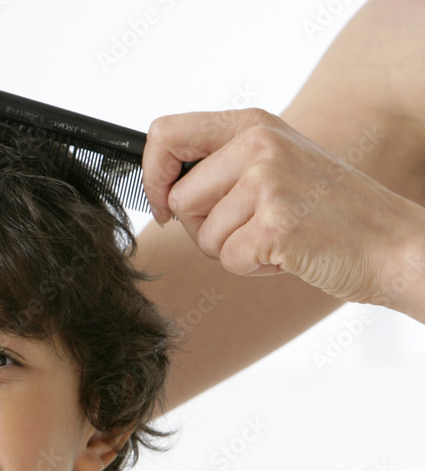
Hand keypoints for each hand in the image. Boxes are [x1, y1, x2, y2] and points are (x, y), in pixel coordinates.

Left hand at [142, 108, 424, 315]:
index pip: (165, 133)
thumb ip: (222, 164)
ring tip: (279, 237)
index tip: (164, 204)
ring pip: (202, 234)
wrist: (394, 244)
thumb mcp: (276, 166)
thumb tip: (159, 184)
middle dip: (203, 227)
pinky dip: (252, 268)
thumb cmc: (328, 213)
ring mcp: (268, 181)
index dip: (153, 176)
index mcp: (254, 125)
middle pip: (179, 198)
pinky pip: (227, 259)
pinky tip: (287, 254)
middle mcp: (259, 144)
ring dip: (233, 250)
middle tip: (252, 227)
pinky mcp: (276, 222)